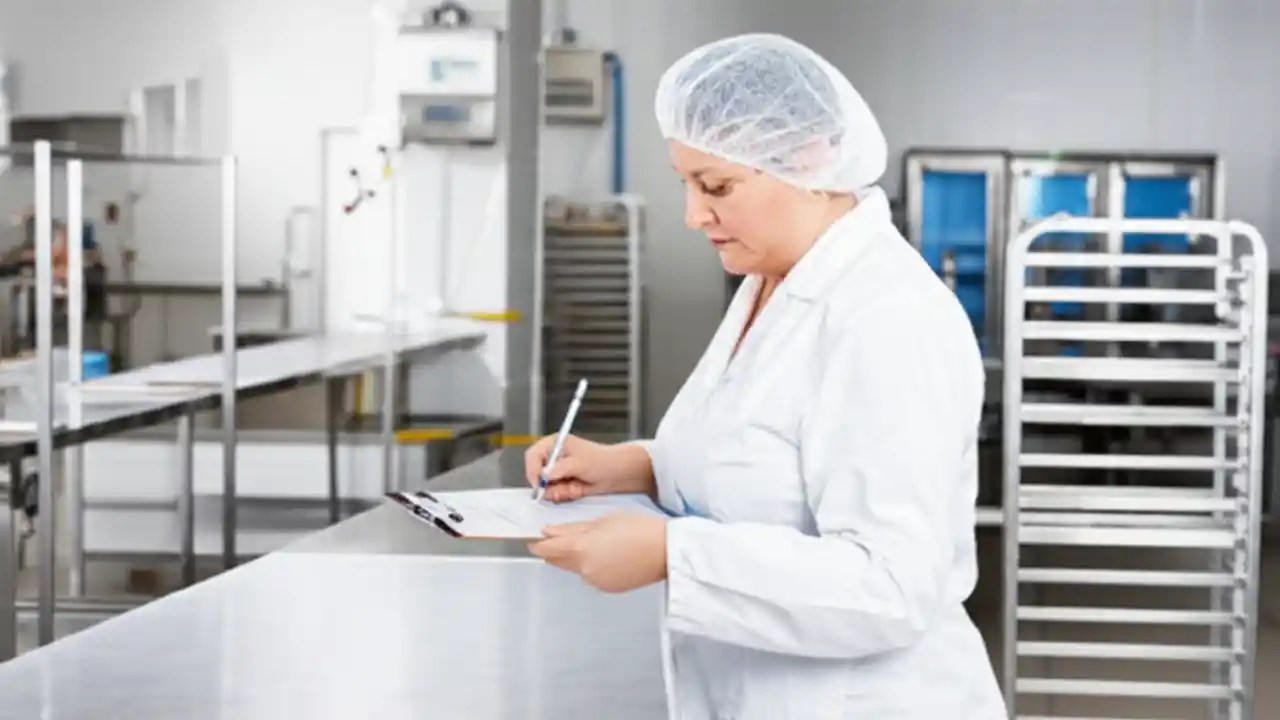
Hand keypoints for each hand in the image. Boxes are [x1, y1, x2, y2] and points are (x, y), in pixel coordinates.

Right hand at [524, 435, 653, 502]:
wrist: (616, 474)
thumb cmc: (601, 461)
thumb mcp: (579, 463)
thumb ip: (560, 468)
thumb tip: (544, 475)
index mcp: (554, 444)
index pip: (532, 456)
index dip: (532, 470)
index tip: (539, 484)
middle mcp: (552, 458)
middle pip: (536, 475)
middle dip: (549, 486)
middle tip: (562, 490)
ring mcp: (557, 472)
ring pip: (546, 488)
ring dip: (560, 491)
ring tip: (576, 487)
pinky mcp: (562, 484)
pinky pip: (555, 494)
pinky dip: (566, 495)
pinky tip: (578, 490)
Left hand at [528, 513, 667, 592]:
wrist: (667, 550)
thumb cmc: (640, 529)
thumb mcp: (603, 521)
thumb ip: (573, 529)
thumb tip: (551, 531)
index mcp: (581, 550)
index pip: (548, 549)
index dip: (538, 544)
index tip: (532, 539)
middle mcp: (585, 570)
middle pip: (560, 561)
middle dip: (556, 550)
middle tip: (559, 537)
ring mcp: (597, 582)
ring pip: (577, 568)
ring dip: (577, 558)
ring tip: (596, 542)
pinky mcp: (609, 588)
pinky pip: (592, 575)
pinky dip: (593, 566)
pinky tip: (609, 554)